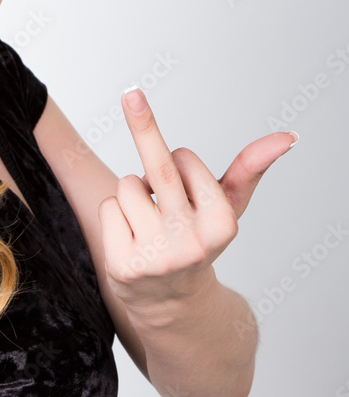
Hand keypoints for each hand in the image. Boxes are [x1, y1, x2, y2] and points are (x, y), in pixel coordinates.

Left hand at [97, 86, 297, 320]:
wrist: (172, 303)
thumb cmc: (199, 240)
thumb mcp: (227, 207)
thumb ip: (251, 169)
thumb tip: (288, 136)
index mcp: (223, 223)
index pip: (184, 158)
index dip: (180, 162)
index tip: (186, 183)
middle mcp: (192, 242)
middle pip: (158, 166)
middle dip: (142, 121)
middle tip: (131, 92)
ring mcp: (156, 257)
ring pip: (126, 187)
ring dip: (131, 196)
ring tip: (147, 224)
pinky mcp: (123, 267)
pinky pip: (107, 208)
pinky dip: (114, 216)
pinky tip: (130, 240)